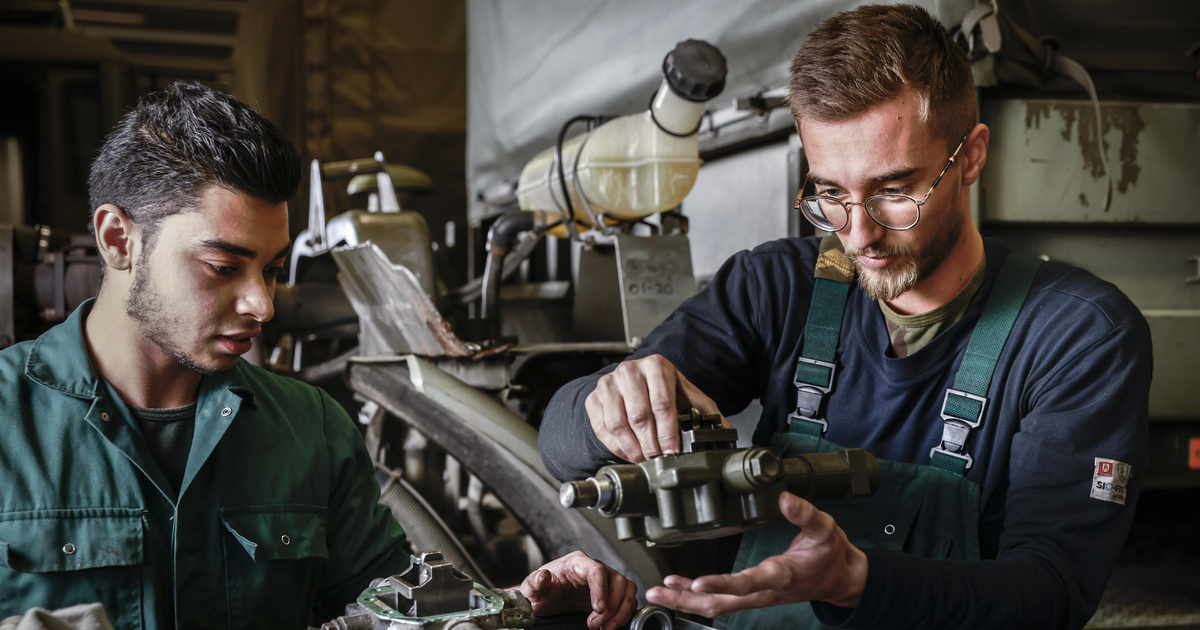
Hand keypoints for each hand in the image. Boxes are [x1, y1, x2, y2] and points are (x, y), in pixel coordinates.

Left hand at [518, 550, 638, 629]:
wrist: (544, 602)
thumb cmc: (540, 593)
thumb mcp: (532, 589)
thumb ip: (535, 582)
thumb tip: (543, 575)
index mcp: (576, 563)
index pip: (597, 570)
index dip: (601, 589)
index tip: (598, 609)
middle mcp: (593, 568)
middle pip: (617, 580)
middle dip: (610, 606)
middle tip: (594, 624)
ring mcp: (604, 581)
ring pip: (627, 589)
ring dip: (620, 611)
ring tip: (604, 627)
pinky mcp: (610, 594)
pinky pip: (627, 599)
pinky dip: (623, 614)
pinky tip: (609, 625)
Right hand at [585, 354, 722, 461]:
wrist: (633, 381)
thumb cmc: (663, 389)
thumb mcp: (686, 395)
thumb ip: (705, 412)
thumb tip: (726, 433)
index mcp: (657, 366)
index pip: (662, 403)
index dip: (668, 432)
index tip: (672, 452)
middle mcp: (630, 370)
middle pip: (639, 416)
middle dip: (651, 444)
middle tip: (659, 460)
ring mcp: (608, 383)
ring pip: (618, 424)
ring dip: (632, 449)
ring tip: (644, 459)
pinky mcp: (593, 398)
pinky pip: (602, 429)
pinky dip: (616, 447)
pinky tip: (629, 454)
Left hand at [645, 492, 866, 618]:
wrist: (841, 579)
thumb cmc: (831, 554)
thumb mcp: (824, 528)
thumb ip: (804, 513)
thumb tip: (784, 497)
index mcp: (780, 575)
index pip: (747, 583)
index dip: (722, 584)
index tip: (699, 584)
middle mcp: (764, 591)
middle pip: (721, 603)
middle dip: (688, 599)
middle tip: (660, 590)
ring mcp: (757, 597)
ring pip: (717, 606)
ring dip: (686, 600)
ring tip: (659, 591)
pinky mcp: (753, 596)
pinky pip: (722, 601)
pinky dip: (697, 597)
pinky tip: (679, 588)